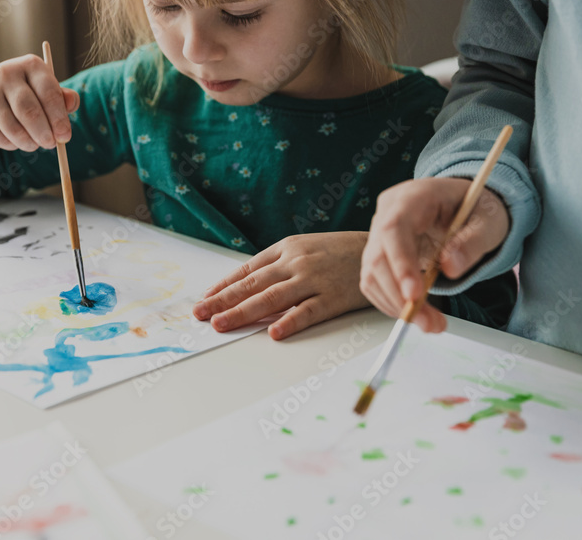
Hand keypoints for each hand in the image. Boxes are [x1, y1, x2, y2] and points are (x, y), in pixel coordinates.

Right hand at [0, 55, 79, 151]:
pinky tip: (16, 139)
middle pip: (28, 110)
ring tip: (35, 144)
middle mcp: (6, 73)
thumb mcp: (48, 92)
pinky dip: (12, 144)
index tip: (65, 136)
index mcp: (30, 65)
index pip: (48, 92)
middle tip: (51, 145)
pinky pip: (0, 137)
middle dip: (44, 132)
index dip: (59, 118)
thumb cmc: (31, 96)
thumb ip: (64, 98)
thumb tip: (72, 103)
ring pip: (13, 128)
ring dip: (29, 142)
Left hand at [193, 232, 370, 339]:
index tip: (205, 300)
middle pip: (253, 284)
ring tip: (222, 324)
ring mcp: (314, 279)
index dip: (224, 286)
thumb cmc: (339, 252)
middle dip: (223, 301)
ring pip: (271, 298)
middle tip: (201, 315)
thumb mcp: (306, 248)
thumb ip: (279, 265)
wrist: (380, 250)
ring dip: (243, 312)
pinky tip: (273, 333)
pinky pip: (308, 312)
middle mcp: (296, 262)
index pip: (248, 270)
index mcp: (286, 248)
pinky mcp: (333, 297)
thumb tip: (248, 286)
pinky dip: (290, 322)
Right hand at [360, 177, 510, 331]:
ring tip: (431, 323)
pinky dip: (392, 303)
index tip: (415, 294)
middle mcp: (387, 213)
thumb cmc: (476, 208)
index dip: (400, 263)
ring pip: (372, 275)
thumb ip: (472, 243)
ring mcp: (380, 234)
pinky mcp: (380, 254)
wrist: (467, 205)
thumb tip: (450, 268)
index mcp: (412, 196)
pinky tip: (417, 312)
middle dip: (400, 296)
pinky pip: (375, 283)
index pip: (393, 228)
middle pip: (377, 257)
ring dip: (396, 306)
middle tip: (429, 324)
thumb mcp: (488, 221)